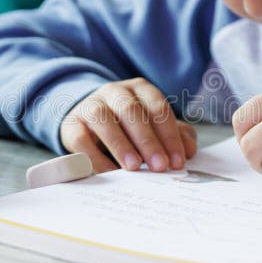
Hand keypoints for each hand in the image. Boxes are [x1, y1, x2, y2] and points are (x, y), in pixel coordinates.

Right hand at [60, 78, 197, 172]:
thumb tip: (189, 150)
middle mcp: (114, 92)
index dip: (169, 135)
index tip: (178, 161)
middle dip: (148, 140)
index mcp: (139, 89)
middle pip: (132, 112)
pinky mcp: (72, 124)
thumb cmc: (128, 126)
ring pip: (104, 120)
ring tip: (133, 167)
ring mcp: (90, 106)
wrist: (88, 122)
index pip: (157, 108)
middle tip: (160, 166)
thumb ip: (174, 135)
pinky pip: (81, 139)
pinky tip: (109, 173)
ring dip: (120, 144)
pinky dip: (94, 156)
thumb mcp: (153, 127)